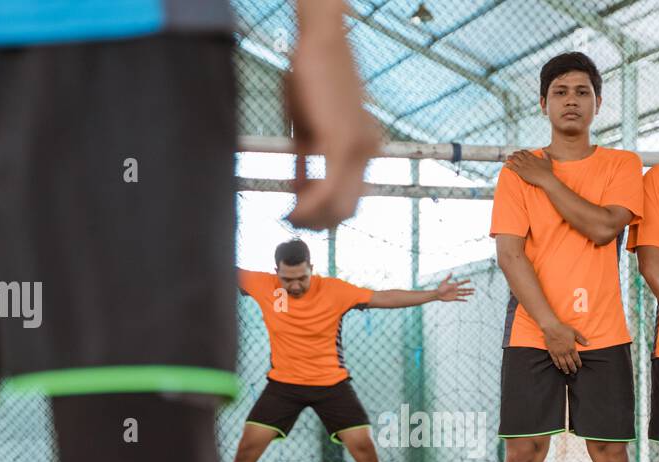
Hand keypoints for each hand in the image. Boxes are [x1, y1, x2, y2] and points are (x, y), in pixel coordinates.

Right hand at [285, 37, 381, 230]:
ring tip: (290, 219)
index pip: (351, 200)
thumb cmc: (311, 78)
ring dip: (312, 219)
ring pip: (338, 205)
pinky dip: (308, 205)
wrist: (321, 41)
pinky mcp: (341, 140)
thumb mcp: (308, 129)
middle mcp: (367, 152)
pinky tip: (292, 209)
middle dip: (319, 224)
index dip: (326, 217)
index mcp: (365, 150)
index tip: (301, 219)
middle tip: (294, 224)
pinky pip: (325, 187)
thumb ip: (307, 163)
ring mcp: (357, 148)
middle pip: (348, 210)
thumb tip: (299, 195)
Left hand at [435, 274, 474, 301]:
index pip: (461, 283)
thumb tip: (451, 273)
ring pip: (463, 294)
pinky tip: (466, 300)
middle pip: (464, 289)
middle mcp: (455, 290)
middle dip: (469, 289)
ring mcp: (455, 294)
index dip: (465, 281)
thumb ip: (448, 278)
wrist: (437, 294)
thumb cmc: (440, 287)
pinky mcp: (453, 298)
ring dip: (468, 294)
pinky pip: (459, 299)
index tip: (470, 280)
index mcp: (454, 285)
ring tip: (472, 293)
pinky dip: (463, 300)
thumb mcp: (444, 282)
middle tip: (474, 289)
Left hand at [505, 149, 556, 187]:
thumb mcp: (548, 161)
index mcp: (532, 157)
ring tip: (507, 158)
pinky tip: (505, 165)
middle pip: (518, 155)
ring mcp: (523, 165)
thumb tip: (543, 150)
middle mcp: (527, 160)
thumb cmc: (547, 171)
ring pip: (514, 159)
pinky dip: (508, 165)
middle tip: (511, 154)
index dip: (521, 151)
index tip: (518, 152)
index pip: (525, 152)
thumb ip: (546, 155)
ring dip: (510, 158)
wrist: (545, 178)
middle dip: (514, 154)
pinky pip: (512, 167)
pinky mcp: (521, 171)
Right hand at [541, 321, 587, 373]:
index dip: (578, 363)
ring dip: (565, 369)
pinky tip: (559, 367)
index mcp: (571, 348)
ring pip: (562, 364)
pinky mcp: (552, 352)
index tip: (579, 366)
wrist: (552, 328)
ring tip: (567, 372)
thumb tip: (588, 344)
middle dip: (573, 368)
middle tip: (574, 372)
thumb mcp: (575, 332)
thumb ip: (582, 339)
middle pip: (570, 363)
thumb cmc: (564, 329)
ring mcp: (558, 353)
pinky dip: (558, 365)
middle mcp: (565, 352)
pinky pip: (555, 361)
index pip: (576, 358)